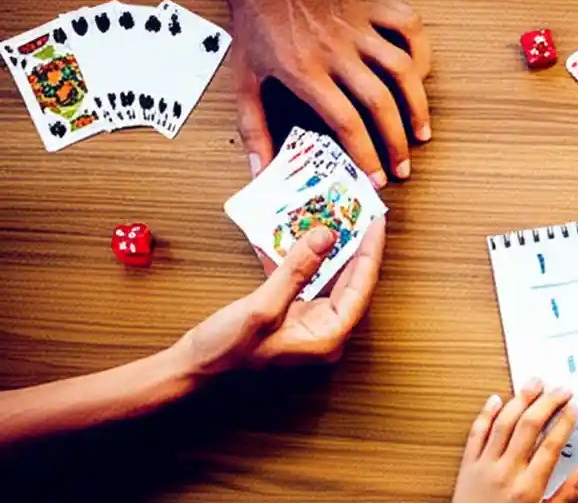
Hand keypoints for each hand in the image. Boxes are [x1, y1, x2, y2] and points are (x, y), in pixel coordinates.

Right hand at [175, 219, 383, 374]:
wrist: (195, 367)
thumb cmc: (227, 349)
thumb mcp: (262, 307)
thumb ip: (297, 271)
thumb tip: (327, 235)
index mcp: (329, 336)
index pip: (361, 286)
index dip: (370, 251)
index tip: (376, 221)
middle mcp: (327, 332)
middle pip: (354, 283)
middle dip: (359, 247)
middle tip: (363, 214)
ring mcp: (313, 325)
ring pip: (335, 281)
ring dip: (339, 252)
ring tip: (345, 220)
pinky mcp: (297, 316)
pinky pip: (315, 283)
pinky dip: (315, 262)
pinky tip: (315, 240)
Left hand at [225, 0, 431, 187]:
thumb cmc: (255, 27)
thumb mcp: (244, 81)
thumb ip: (254, 130)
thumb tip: (263, 173)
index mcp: (303, 69)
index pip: (346, 121)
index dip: (366, 155)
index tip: (377, 179)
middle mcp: (335, 48)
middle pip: (380, 101)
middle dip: (397, 142)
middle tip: (403, 167)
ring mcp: (357, 24)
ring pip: (403, 67)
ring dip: (418, 104)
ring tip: (422, 132)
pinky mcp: (371, 5)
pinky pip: (409, 25)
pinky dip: (422, 51)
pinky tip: (420, 76)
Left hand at [452, 379, 577, 502]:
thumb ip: (566, 496)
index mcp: (528, 488)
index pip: (550, 445)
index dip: (564, 422)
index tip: (572, 408)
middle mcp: (506, 472)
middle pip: (529, 426)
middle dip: (547, 403)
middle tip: (560, 389)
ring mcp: (484, 466)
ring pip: (503, 423)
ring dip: (520, 399)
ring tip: (534, 383)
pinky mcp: (467, 466)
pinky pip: (476, 433)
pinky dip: (486, 414)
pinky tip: (496, 399)